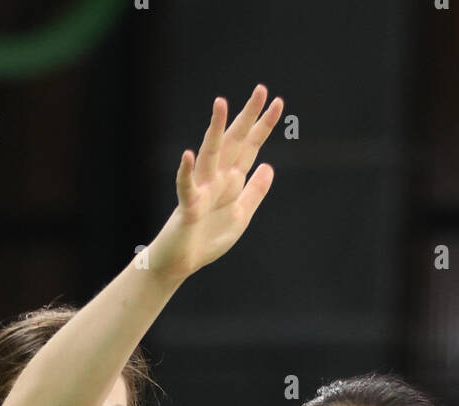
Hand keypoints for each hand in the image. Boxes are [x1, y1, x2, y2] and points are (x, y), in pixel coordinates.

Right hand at [147, 85, 282, 283]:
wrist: (180, 262)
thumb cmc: (206, 239)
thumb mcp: (240, 216)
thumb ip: (254, 192)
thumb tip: (269, 166)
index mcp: (230, 181)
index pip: (249, 147)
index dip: (263, 126)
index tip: (278, 102)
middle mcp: (216, 179)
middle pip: (234, 142)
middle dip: (247, 118)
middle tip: (261, 90)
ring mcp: (201, 190)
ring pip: (209, 154)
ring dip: (215, 130)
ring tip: (221, 104)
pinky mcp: (187, 208)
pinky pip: (186, 187)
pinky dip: (186, 172)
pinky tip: (187, 155)